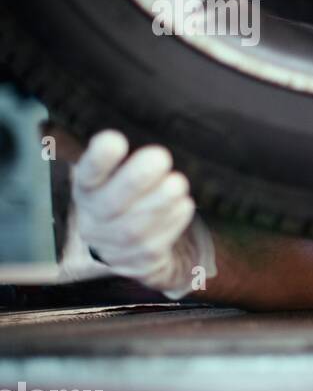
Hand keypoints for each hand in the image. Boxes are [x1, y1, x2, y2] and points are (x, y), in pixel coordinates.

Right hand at [60, 130, 216, 298]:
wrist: (130, 248)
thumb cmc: (124, 197)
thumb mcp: (111, 175)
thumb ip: (102, 154)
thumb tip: (50, 127)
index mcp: (87, 192)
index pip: (87, 177)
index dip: (98, 160)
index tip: (114, 139)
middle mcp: (94, 221)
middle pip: (108, 205)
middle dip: (134, 181)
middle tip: (160, 156)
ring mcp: (114, 246)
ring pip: (133, 230)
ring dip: (158, 204)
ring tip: (178, 184)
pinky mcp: (138, 263)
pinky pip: (154, 247)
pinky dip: (172, 224)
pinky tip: (184, 205)